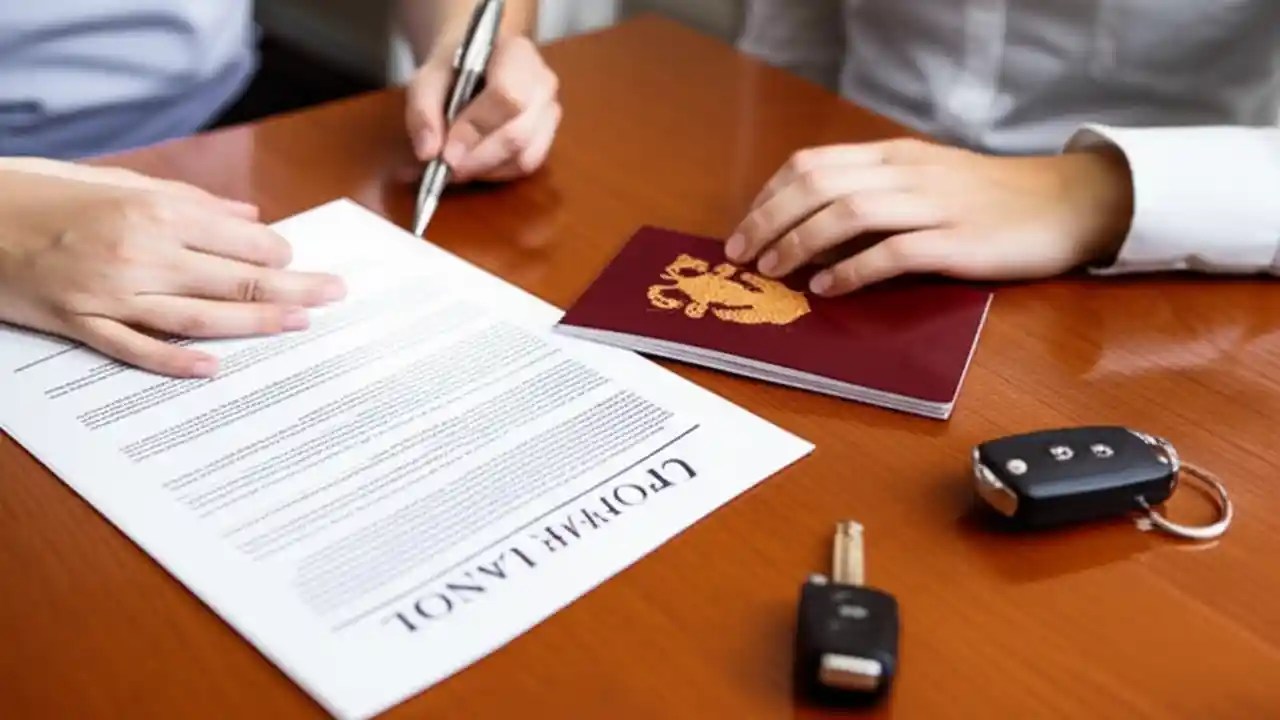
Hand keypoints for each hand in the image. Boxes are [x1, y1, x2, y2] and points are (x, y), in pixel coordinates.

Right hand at [0, 163, 345, 377]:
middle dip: (294, 288)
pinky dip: (176, 361)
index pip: (240, 238)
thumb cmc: (39, 192)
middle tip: (335, 294)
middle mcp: (140, 252)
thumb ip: (189, 200)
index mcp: (152, 209)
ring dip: (258, 324)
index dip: (277, 251)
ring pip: (201, 317)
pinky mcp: (81, 323)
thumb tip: (249, 216)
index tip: (296, 260)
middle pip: (236, 279)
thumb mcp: (115, 179)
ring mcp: (111, 292)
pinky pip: (137, 348)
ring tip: (301, 325)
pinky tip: (215, 368)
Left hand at [405, 34, 560, 182]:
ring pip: (525, 157)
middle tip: (446, 168)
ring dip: (485, 170)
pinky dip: (496, 173)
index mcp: (517, 54)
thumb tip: (428, 152)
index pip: (506, 96)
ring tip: (457, 166)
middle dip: (477, 158)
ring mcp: (550, 113)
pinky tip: (475, 165)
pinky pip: (525, 166)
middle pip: (517, 134)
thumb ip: (423, 109)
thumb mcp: (428, 76)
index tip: (446, 152)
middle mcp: (543, 84)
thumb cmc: (456, 66)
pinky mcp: (547, 138)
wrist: (481, 61)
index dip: (475, 128)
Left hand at [725, 138, 1134, 295]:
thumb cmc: (989, 198)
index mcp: (894, 155)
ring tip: (774, 271)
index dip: (770, 195)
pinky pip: (891, 253)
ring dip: (798, 244)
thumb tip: (811, 226)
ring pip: (846, 214)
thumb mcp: (924, 179)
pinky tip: (827, 287)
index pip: (812, 163)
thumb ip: (872, 192)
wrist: (1065, 203)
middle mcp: (906, 173)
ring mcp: (932, 205)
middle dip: (769, 221)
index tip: (746, 227)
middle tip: (741, 255)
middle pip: (817, 186)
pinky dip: (850, 271)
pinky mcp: (956, 242)